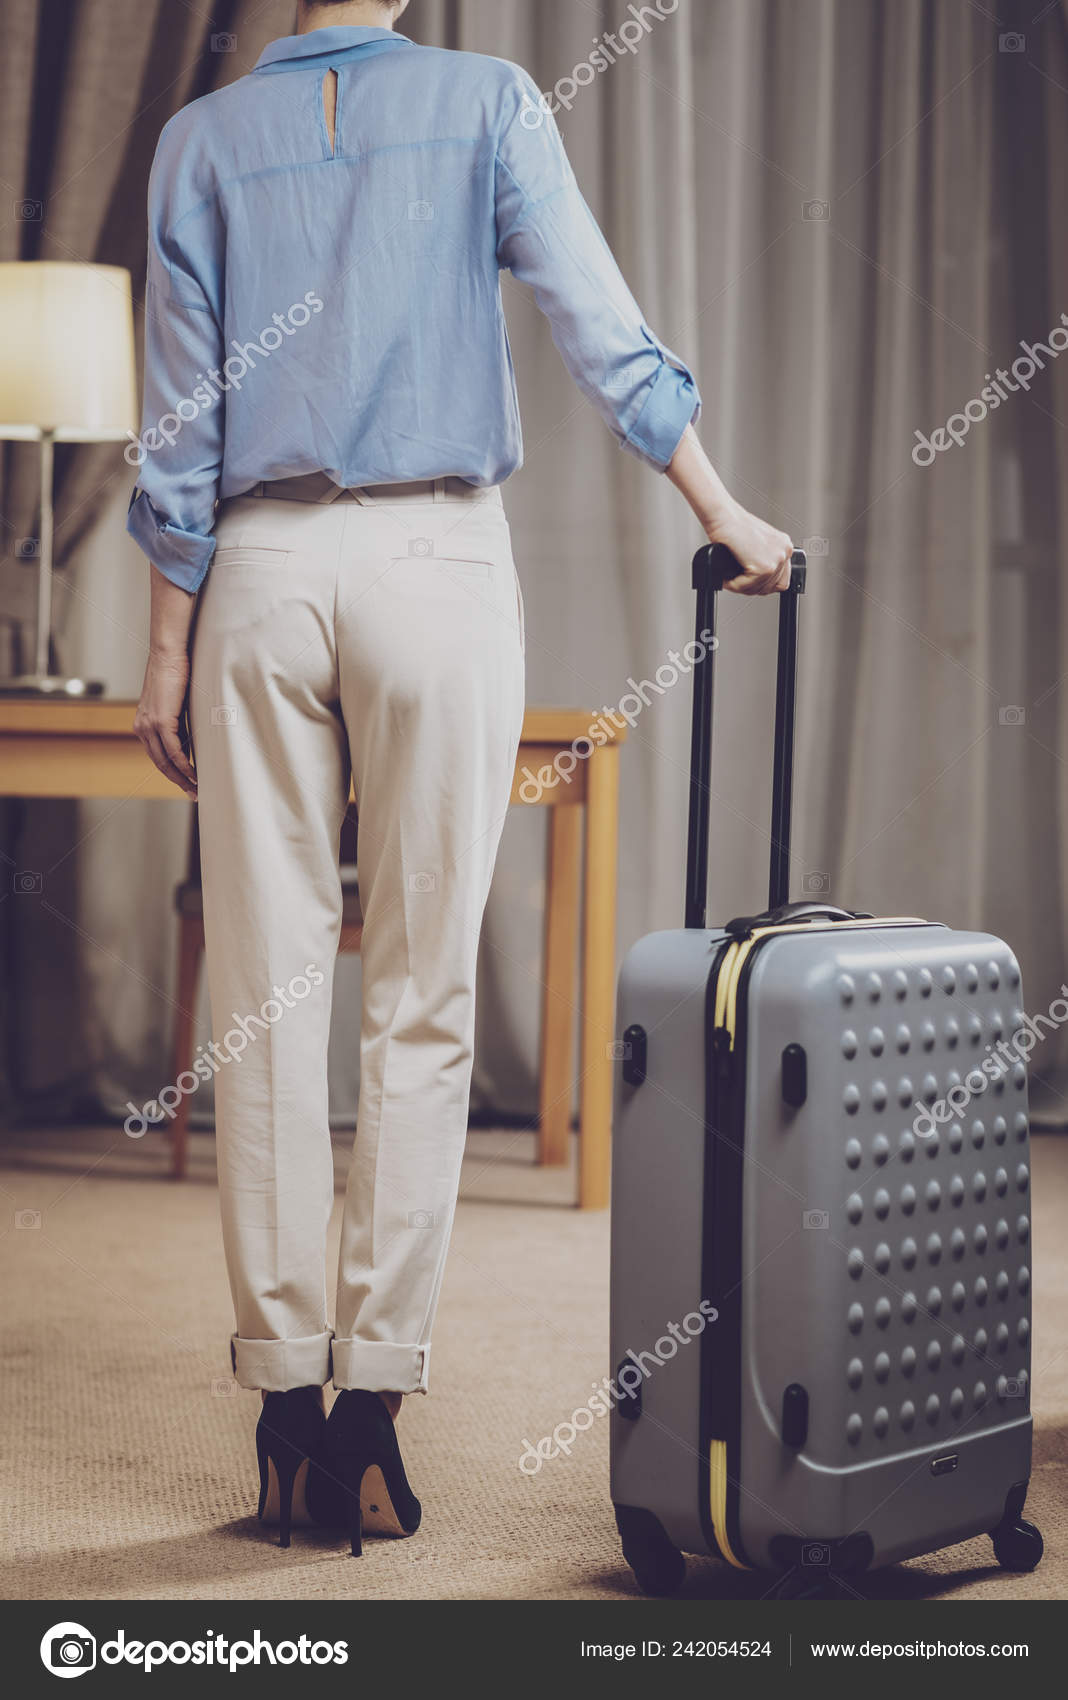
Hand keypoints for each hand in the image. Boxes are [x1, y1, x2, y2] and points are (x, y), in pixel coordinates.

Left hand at [134, 650, 196, 798]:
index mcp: (143, 724)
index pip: (157, 755)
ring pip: (165, 761)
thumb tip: (190, 741)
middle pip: (159, 763)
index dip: (172, 771)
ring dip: (181, 777)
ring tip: (195, 788)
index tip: (186, 782)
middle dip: (177, 780)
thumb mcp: (175, 704)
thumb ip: (178, 723)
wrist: (168, 654)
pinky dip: (184, 765)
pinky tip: (194, 774)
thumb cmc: (174, 673)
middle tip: (192, 793)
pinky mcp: (160, 721)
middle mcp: (142, 727)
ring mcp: (149, 725)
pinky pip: (173, 751)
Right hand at [704, 496, 793, 595]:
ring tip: (730, 580)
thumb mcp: (755, 545)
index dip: (762, 585)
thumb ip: (762, 560)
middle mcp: (784, 551)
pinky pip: (747, 587)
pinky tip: (727, 578)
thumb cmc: (732, 526)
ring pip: (758, 589)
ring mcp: (777, 559)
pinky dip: (734, 585)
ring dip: (740, 587)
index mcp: (784, 545)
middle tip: (736, 582)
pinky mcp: (765, 567)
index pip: (781, 579)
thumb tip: (758, 581)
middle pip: (771, 587)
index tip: (749, 584)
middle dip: (751, 587)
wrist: (722, 516)